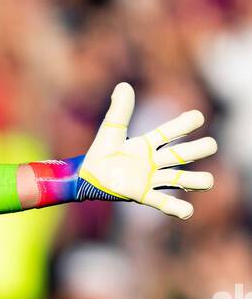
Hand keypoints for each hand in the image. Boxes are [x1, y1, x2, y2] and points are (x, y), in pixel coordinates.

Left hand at [79, 81, 216, 219]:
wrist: (86, 178)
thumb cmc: (99, 153)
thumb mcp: (111, 130)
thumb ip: (119, 110)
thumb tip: (123, 86)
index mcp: (147, 144)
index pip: (170, 132)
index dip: (184, 124)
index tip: (197, 117)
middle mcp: (154, 161)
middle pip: (182, 155)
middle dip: (198, 150)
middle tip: (211, 145)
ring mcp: (150, 179)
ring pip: (179, 179)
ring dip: (195, 180)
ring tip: (208, 181)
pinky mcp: (143, 195)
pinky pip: (162, 203)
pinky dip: (176, 208)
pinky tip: (188, 212)